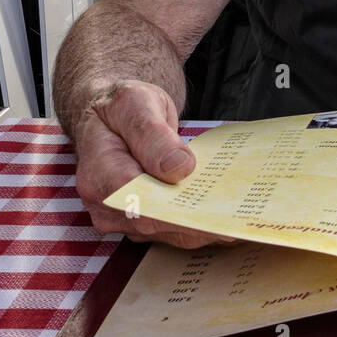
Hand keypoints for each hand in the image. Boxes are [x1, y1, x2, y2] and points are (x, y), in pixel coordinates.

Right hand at [73, 80, 236, 248]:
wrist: (112, 117)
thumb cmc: (122, 108)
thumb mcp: (135, 104)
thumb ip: (152, 134)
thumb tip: (178, 168)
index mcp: (98, 172)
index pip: (136, 199)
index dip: (173, 210)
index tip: (209, 210)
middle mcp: (104, 204)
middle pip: (154, 223)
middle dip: (195, 224)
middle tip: (236, 223)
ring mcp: (121, 217)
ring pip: (167, 233)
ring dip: (202, 229)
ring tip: (238, 223)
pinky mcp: (140, 222)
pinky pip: (172, 231)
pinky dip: (199, 226)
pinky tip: (226, 219)